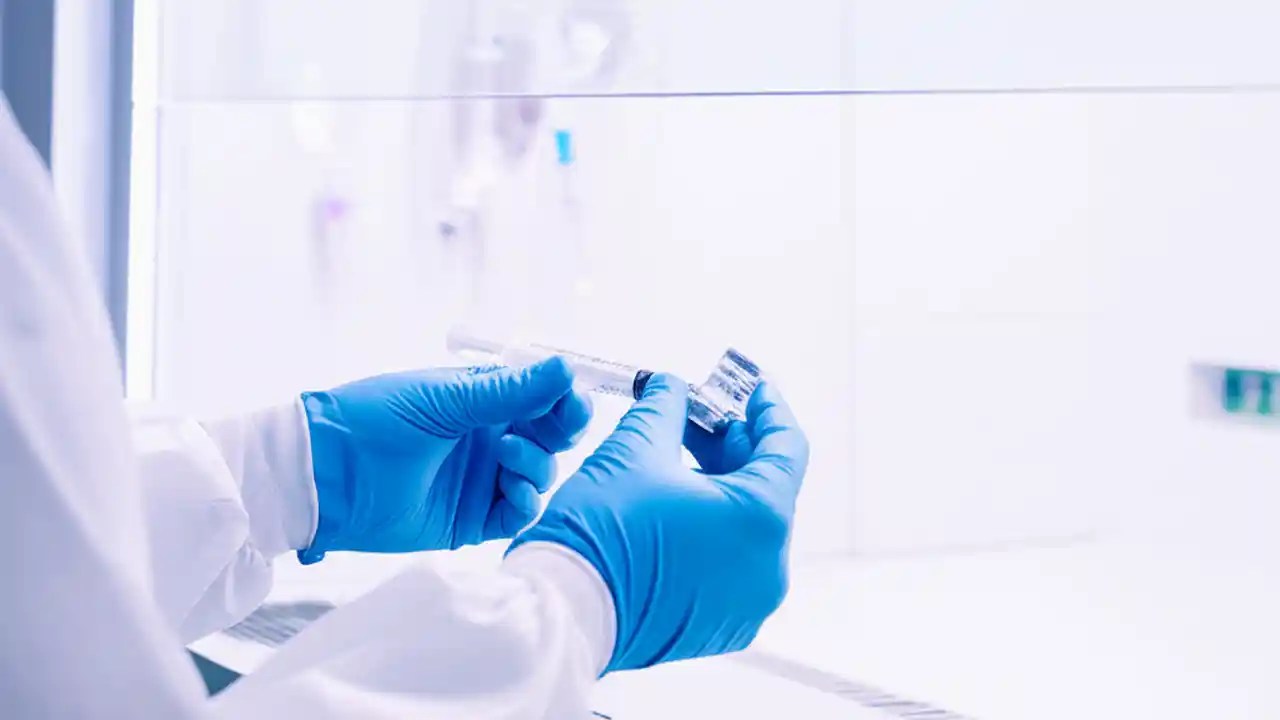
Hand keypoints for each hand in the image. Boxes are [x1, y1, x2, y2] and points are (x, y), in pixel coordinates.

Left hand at [298, 358, 591, 562]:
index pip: (543, 398)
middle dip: (563, 431)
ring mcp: (484, 479)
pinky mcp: (474, 519)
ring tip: (506, 456)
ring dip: (537, 464)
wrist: (328, 476)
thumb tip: (565, 367)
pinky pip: (520, 513)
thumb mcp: (448, 398)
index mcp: (484, 400)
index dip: (565, 399)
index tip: (574, 400)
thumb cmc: (377, 419)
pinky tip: (513, 492)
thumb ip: (511, 390)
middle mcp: (490, 438)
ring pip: (541, 474)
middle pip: (552, 437)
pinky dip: (527, 503)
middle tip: (561, 428)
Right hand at [509, 374, 808, 671]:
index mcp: (761, 521)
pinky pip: (728, 565)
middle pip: (765, 487)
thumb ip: (666, 406)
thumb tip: (671, 388)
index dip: (769, 409)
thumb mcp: (635, 448)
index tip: (755, 388)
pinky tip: (672, 504)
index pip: (787, 448)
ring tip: (675, 455)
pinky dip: (709, 530)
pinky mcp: (719, 627)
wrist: (563, 611)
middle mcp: (768, 569)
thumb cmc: (599, 533)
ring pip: (745, 528)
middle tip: (696, 413)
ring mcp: (746, 604)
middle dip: (731, 445)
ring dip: (718, 486)